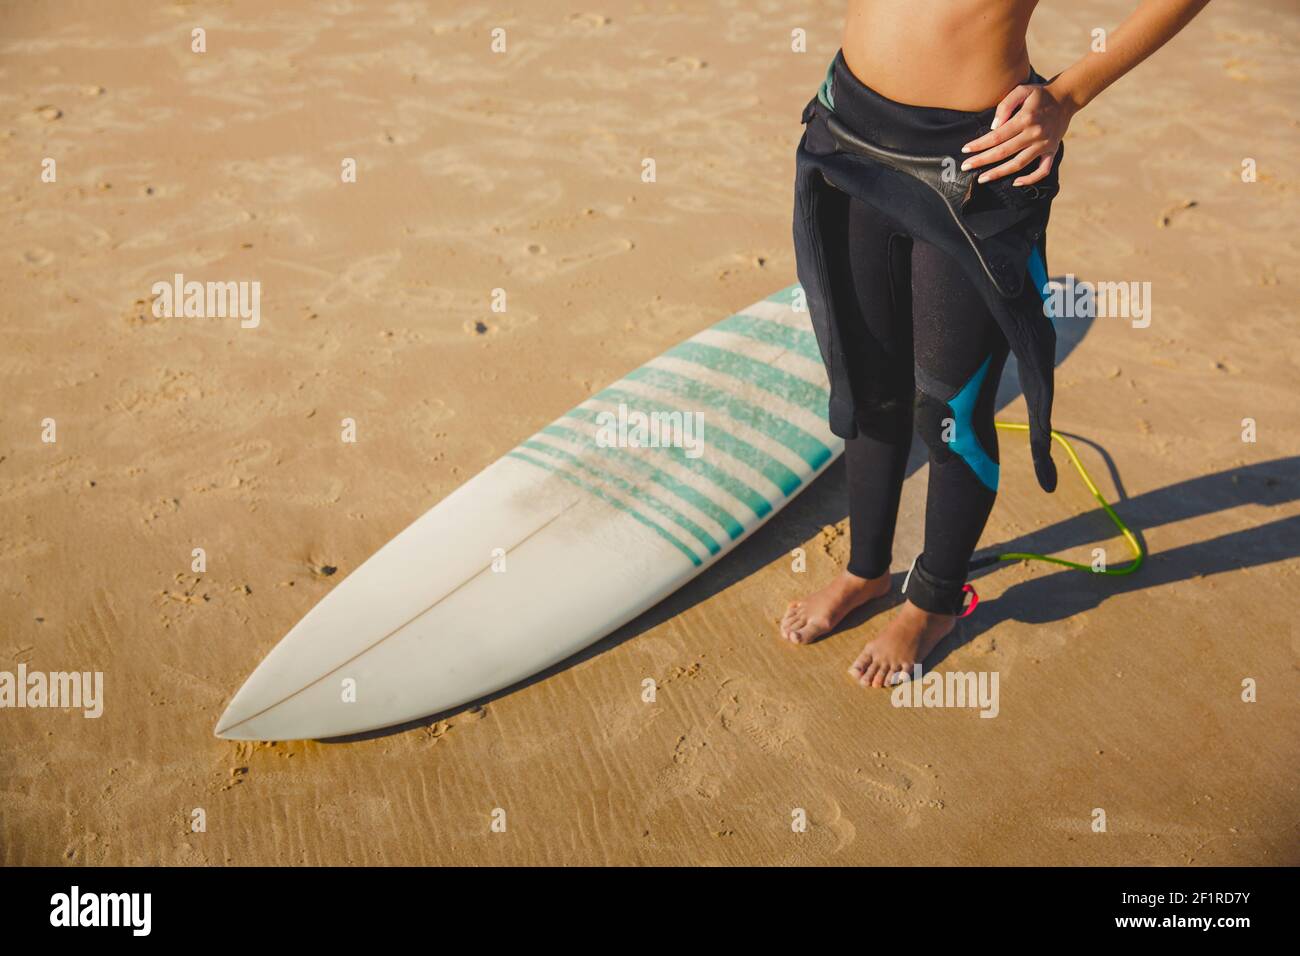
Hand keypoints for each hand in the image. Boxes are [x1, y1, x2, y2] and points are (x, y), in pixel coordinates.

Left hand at [959, 82, 1075, 186]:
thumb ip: (1006, 105)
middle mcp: (1034, 134)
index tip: (965, 150)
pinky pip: (1043, 170)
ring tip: (982, 179)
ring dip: (999, 173)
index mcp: (1025, 119)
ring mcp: (1044, 145)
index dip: (979, 145)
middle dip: (982, 161)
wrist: (1066, 97)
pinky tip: (1016, 183)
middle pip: (1003, 152)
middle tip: (966, 167)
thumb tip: (994, 126)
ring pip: (1018, 164)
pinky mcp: (1052, 151)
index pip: (996, 136)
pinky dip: (1030, 179)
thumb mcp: (1022, 90)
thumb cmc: (1039, 94)